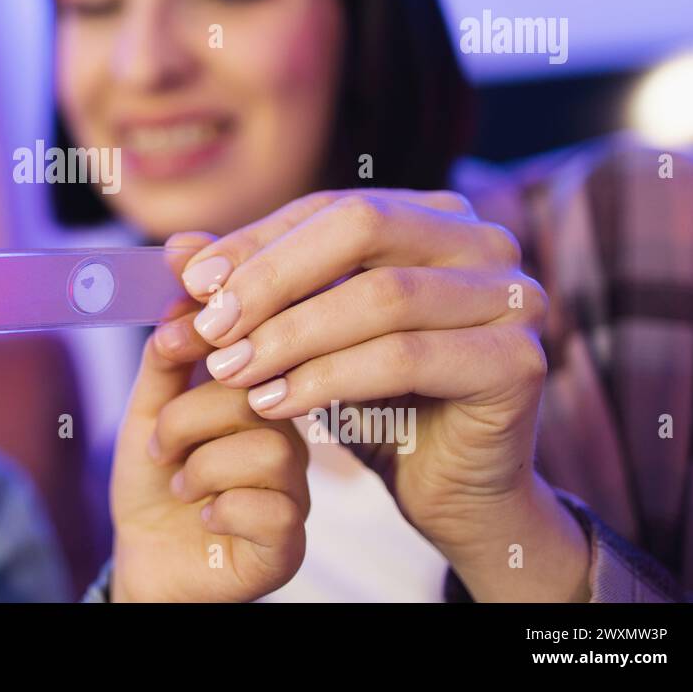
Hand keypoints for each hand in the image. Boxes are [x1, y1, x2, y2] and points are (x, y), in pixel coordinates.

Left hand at [109, 240, 309, 601]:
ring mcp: (295, 493)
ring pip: (268, 452)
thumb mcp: (148, 408)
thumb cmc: (153, 483)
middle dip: (189, 417)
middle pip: (261, 397)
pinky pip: (272, 511)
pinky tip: (205, 518)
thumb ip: (167, 356)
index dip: (214, 340)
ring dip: (203, 467)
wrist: (142, 559)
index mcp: (261, 399)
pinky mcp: (289, 544)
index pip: (261, 348)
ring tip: (182, 485)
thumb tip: (180, 287)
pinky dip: (221, 510)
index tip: (169, 348)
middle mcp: (289, 440)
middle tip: (160, 447)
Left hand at [166, 190, 589, 600]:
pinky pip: (406, 357)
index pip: (330, 207)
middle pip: (361, 227)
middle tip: (209, 326)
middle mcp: (482, 240)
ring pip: (381, 296)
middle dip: (272, 277)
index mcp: (434, 215)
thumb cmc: (377, 398)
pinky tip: (274, 403)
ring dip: (290, 335)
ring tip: (229, 372)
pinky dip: (328, 378)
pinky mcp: (517, 360)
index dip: (256, 241)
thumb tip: (174, 249)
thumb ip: (250, 287)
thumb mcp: (306, 334)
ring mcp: (512, 295)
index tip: (188, 282)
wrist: (452, 484)